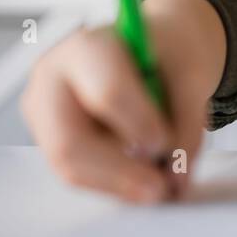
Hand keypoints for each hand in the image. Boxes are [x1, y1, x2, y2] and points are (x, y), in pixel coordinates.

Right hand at [21, 0, 225, 203]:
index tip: (165, 144)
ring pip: (69, 165)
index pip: (107, 93)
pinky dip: (113, 183)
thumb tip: (176, 181)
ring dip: (118, 184)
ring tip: (160, 188)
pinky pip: (77, 172)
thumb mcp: (192, 74)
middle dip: (119, 173)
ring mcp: (44, 111)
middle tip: (161, 190)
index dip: (138, 126)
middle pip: (70, 141)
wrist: (155, 46)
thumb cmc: (169, 53)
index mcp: (89, 47)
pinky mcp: (50, 138)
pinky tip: (142, 181)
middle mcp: (53, 78)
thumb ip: (188, 125)